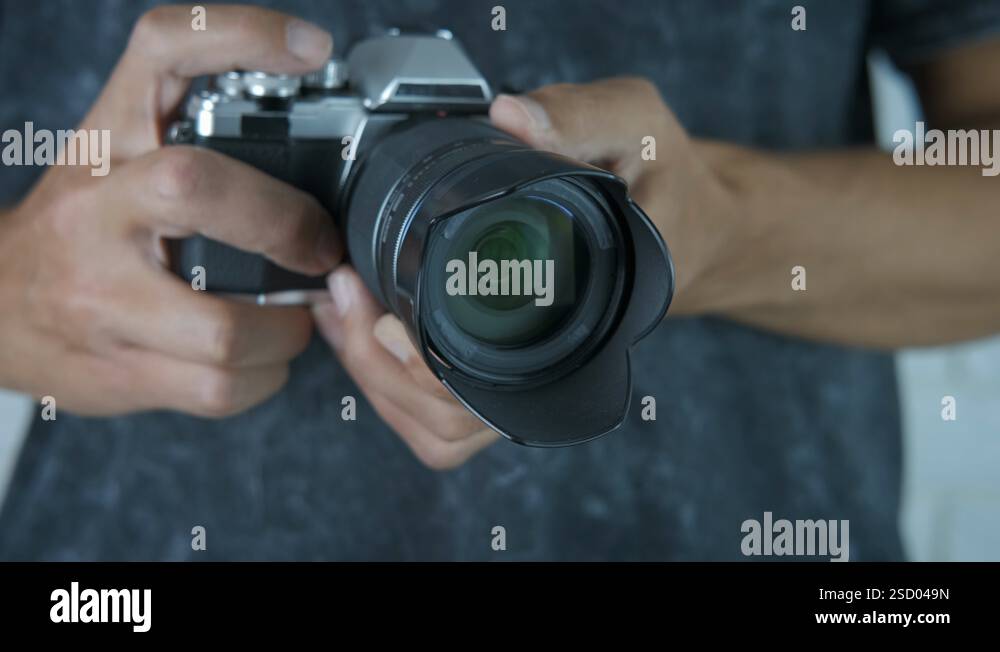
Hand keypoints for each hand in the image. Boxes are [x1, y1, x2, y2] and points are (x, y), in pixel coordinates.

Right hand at [0, 6, 340, 415]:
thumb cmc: (80, 229)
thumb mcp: (121, 158)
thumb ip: (198, 136)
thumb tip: (321, 151)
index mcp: (109, 141)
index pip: (163, 50)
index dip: (239, 35)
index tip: (310, 48)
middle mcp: (99, 208)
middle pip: (195, 186)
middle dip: (284, 223)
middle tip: (319, 247)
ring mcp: (102, 295)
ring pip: (224, 327)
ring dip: (286, 330)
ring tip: (289, 317)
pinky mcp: (118, 369)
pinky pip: (221, 387)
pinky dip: (263, 376)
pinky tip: (257, 356)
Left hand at [314, 76, 733, 468]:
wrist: (695, 223)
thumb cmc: (670, 184)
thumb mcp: (640, 127)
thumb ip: (583, 115)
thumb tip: (509, 117)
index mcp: (590, 317)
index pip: (502, 382)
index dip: (431, 369)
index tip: (382, 320)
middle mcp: (561, 363)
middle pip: (453, 421)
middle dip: (381, 371)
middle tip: (344, 301)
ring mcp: (536, 375)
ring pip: (444, 430)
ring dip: (382, 386)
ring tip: (344, 316)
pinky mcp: (518, 370)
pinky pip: (452, 421)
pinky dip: (400, 392)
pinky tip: (366, 335)